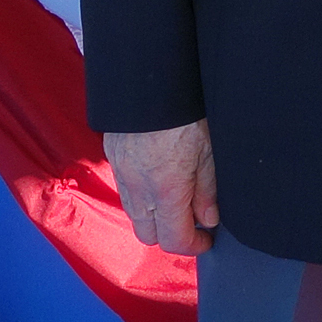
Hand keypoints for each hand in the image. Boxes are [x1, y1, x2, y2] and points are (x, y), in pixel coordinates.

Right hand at [106, 120, 220, 255]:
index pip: (174, 240)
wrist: (149, 76)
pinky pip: (125, 191)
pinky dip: (141, 196)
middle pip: (149, 236)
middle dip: (171, 235)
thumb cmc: (184, 109)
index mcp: (166, 190)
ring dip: (154, 216)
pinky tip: (157, 178)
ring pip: (134, 214)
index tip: (207, 239)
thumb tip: (208, 219)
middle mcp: (138, 188)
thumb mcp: (208, 149)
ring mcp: (122, 173)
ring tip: (176, 197)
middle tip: (192, 220)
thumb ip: (207, 189)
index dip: (194, 246)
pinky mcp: (113, 157)